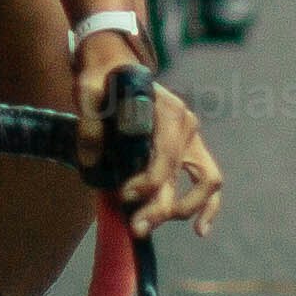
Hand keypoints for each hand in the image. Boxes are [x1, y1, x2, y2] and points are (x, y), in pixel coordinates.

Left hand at [75, 29, 220, 230]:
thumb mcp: (87, 90)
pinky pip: (208, 181)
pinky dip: (207, 207)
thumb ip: (89, 122)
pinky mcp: (189, 150)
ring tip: (149, 228)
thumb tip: (93, 160)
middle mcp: (187, 125)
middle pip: (187, 177)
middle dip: (162, 208)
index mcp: (169, 111)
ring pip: (205, 183)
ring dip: (181, 211)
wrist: (115, 64)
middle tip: (135, 227)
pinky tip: (200, 230)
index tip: (122, 196)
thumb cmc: (102, 78)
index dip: (147, 183)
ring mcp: (191, 138)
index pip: (165, 157)